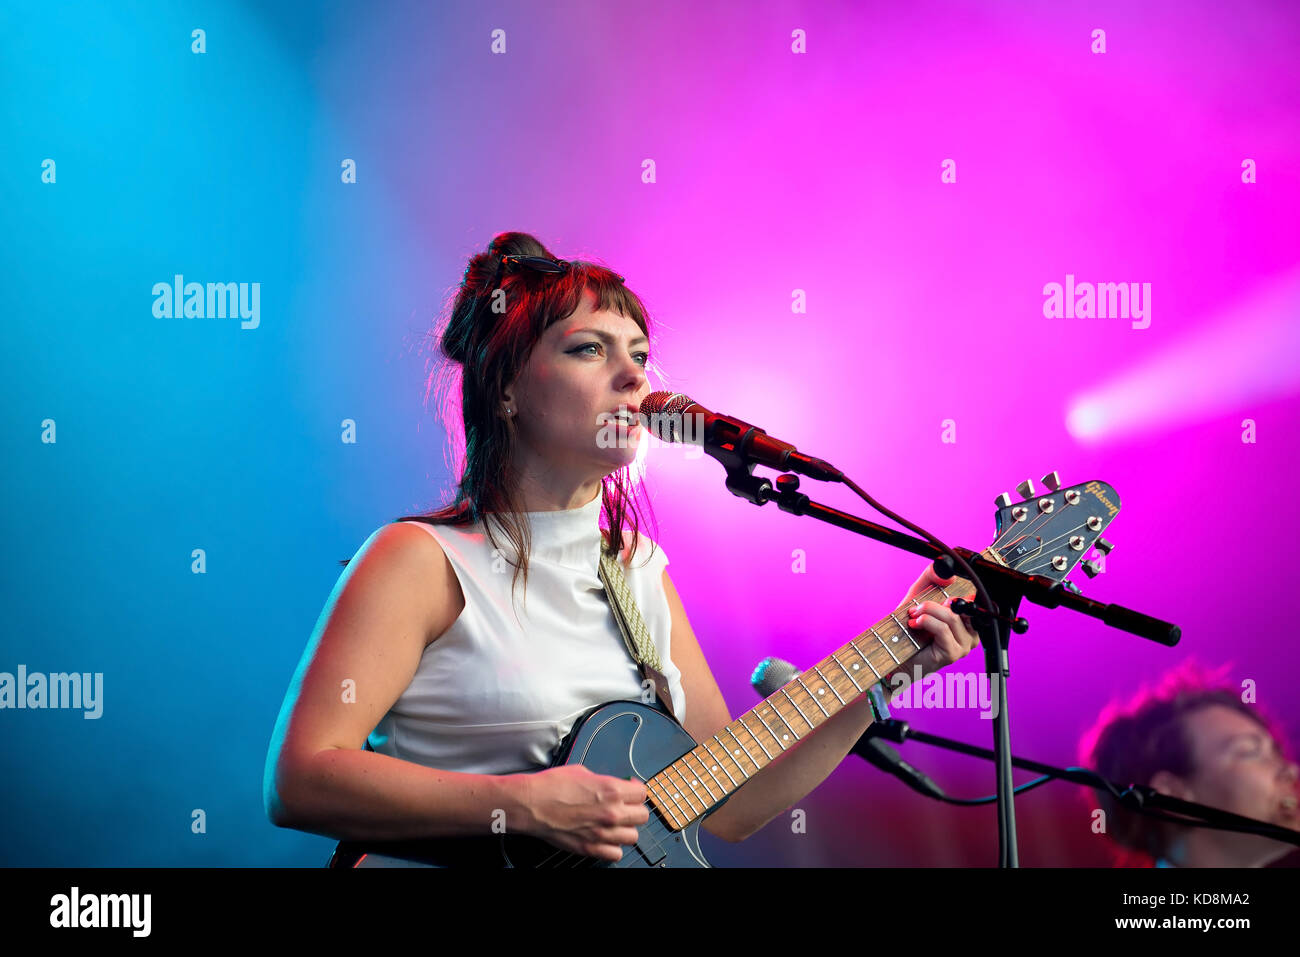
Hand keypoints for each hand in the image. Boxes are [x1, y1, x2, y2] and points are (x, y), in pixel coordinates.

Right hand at [514, 764, 648, 861]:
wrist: (531, 804)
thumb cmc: (551, 786)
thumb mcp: (582, 771)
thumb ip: (603, 781)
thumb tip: (611, 786)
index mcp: (611, 790)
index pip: (642, 793)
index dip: (636, 791)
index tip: (631, 791)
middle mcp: (611, 813)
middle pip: (643, 816)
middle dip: (634, 809)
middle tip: (625, 807)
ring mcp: (602, 833)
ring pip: (633, 836)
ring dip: (626, 829)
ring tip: (615, 824)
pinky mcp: (590, 847)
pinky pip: (616, 854)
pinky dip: (613, 847)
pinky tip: (606, 838)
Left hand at [889, 561, 978, 683]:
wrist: (895, 653)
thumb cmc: (909, 627)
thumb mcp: (920, 595)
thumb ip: (932, 578)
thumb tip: (948, 573)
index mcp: (969, 620)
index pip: (971, 598)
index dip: (954, 593)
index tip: (938, 595)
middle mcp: (972, 633)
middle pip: (960, 605)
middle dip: (934, 603)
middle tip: (917, 608)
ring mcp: (964, 645)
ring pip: (951, 617)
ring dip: (927, 612)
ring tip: (913, 616)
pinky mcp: (953, 653)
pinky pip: (943, 629)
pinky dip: (926, 622)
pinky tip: (915, 624)